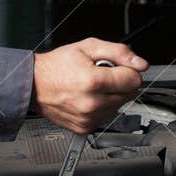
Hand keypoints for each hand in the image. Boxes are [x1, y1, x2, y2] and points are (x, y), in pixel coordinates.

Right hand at [31, 39, 148, 133]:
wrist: (34, 84)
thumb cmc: (57, 66)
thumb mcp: (88, 47)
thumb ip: (119, 52)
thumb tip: (141, 64)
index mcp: (94, 81)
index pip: (134, 80)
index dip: (128, 70)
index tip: (117, 67)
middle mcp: (92, 103)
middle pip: (129, 94)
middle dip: (119, 83)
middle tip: (100, 75)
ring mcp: (89, 118)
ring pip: (119, 106)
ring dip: (111, 96)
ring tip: (91, 87)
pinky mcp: (85, 128)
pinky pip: (107, 117)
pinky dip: (102, 107)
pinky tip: (87, 98)